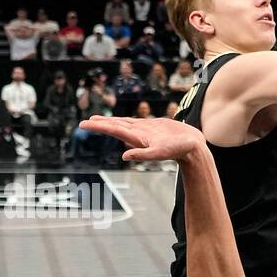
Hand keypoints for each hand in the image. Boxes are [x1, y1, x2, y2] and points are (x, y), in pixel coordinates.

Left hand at [79, 115, 205, 163]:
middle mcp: (138, 134)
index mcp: (136, 138)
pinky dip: (125, 121)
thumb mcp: (160, 153)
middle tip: (84, 123)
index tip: (83, 125)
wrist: (193, 148)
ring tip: (97, 120)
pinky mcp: (153, 127)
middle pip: (115, 126)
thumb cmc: (179, 150)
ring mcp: (145, 130)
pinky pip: (135, 122)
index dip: (98, 126)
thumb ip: (143, 155)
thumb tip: (124, 156)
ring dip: (110, 122)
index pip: (113, 129)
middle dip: (100, 124)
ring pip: (123, 123)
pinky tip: (120, 121)